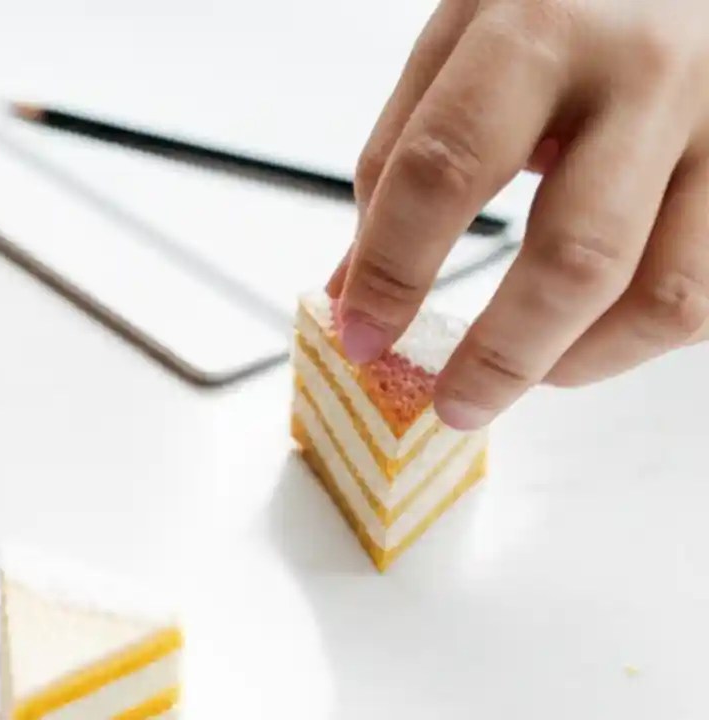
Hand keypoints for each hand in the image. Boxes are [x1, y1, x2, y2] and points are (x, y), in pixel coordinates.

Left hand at [328, 0, 708, 429]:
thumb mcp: (465, 34)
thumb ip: (401, 154)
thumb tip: (351, 289)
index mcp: (541, 27)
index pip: (447, 168)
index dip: (393, 269)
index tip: (362, 337)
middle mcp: (648, 74)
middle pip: (574, 257)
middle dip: (501, 356)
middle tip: (453, 402)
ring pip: (669, 295)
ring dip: (583, 360)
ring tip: (530, 370)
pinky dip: (643, 333)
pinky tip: (596, 325)